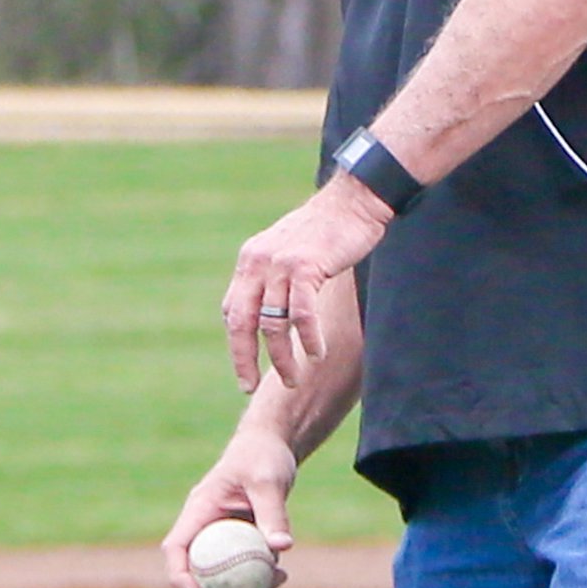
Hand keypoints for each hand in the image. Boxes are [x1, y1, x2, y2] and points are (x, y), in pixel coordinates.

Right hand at [161, 428, 297, 587]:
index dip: (178, 576)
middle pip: (188, 569)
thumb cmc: (264, 456)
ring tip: (276, 584)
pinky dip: (257, 578)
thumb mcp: (268, 480)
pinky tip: (282, 575)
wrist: (272, 446)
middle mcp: (203, 526)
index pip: (176, 547)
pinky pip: (240, 569)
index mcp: (198, 510)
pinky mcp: (238, 541)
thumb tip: (283, 547)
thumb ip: (273, 512)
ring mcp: (220, 536)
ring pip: (216, 575)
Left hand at [221, 173, 391, 393]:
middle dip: (244, 359)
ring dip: (282, 358)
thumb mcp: (289, 251)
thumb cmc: (326, 230)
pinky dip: (308, 338)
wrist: (353, 200)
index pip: (233, 311)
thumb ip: (275, 278)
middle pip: (242, 322)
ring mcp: (280, 264)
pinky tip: (316, 353)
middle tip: (249, 387)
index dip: (237, 344)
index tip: (244, 371)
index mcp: (250, 260)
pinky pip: (301, 314)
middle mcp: (258, 262)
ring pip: (272, 324)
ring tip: (293, 379)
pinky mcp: (305, 266)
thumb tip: (270, 312)